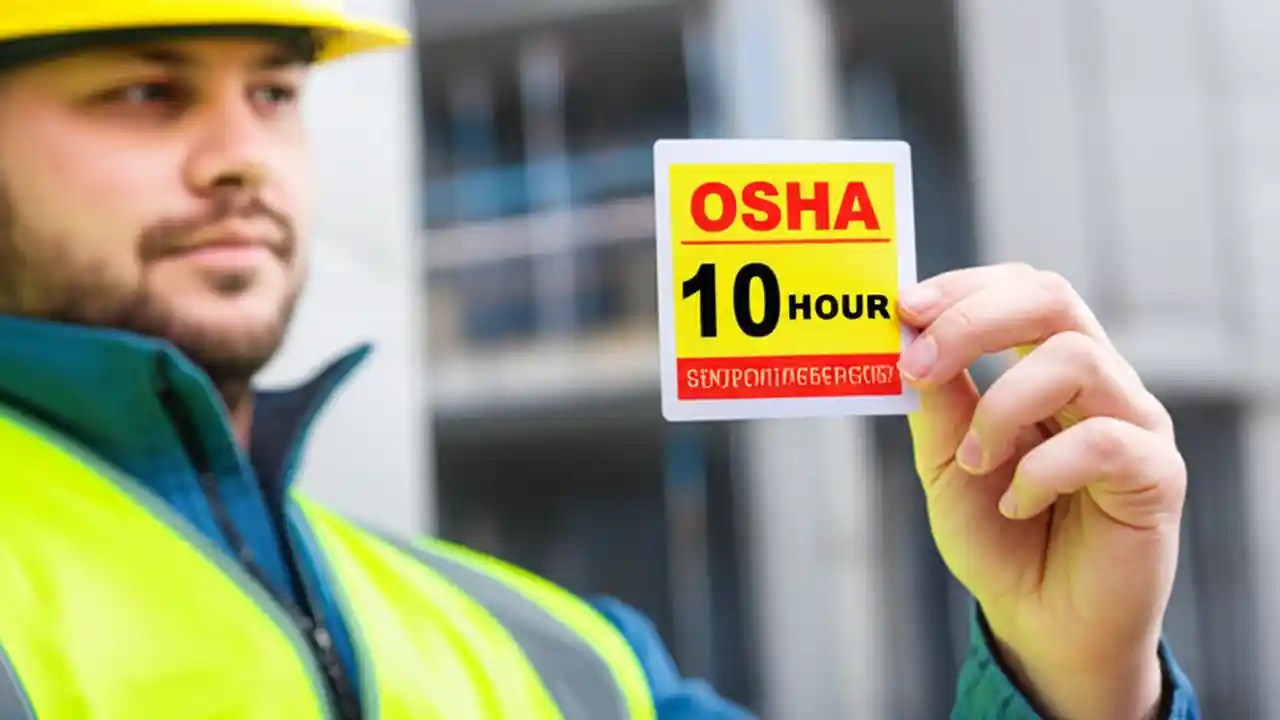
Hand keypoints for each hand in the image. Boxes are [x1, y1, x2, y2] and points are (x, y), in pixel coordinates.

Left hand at [898, 263, 1184, 719]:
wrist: (1041, 623)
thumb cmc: (998, 537)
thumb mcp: (947, 463)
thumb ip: (936, 402)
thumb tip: (908, 334)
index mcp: (1048, 367)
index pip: (1022, 290)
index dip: (965, 287)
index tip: (904, 306)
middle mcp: (1098, 381)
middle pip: (1053, 299)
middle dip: (973, 320)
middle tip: (918, 365)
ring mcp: (1134, 422)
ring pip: (1076, 358)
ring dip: (1002, 407)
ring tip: (977, 462)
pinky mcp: (1155, 474)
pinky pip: (1103, 440)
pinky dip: (1042, 469)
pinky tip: (1018, 503)